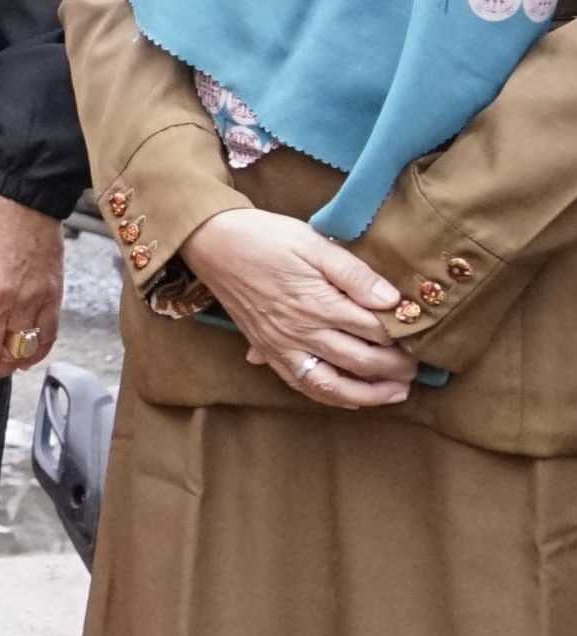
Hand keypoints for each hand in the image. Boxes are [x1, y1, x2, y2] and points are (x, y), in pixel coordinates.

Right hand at [180, 208, 413, 405]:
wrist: (211, 243)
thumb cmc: (265, 238)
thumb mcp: (313, 243)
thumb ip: (354, 273)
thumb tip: (393, 301)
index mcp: (318, 303)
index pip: (375, 330)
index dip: (403, 335)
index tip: (423, 333)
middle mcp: (302, 331)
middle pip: (362, 360)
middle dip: (397, 367)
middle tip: (419, 365)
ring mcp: (283, 346)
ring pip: (333, 384)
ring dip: (369, 394)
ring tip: (397, 392)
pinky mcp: (268, 351)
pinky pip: (303, 384)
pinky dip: (331, 397)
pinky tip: (351, 398)